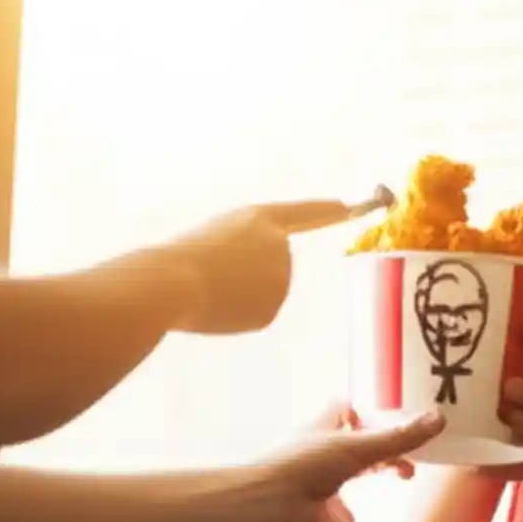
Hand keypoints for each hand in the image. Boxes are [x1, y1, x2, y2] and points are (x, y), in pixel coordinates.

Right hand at [162, 200, 358, 333]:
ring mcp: (281, 278)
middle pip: (267, 266)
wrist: (174, 283)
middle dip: (242, 274)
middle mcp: (280, 246)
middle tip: (209, 273)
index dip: (326, 211)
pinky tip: (216, 306)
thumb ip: (242, 251)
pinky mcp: (272, 308)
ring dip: (234, 294)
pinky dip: (233, 314)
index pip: (303, 214)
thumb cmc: (179, 256)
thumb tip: (250, 284)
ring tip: (208, 287)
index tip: (348, 207)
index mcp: (260, 219)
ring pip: (257, 292)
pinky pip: (253, 312)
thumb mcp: (211, 238)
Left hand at [258, 405, 445, 521]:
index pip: (345, 424)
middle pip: (360, 471)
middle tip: (408, 469)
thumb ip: (398, 437)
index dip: (364, 418)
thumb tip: (438, 419)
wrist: (266, 506)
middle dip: (385, 468)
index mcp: (324, 444)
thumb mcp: (356, 445)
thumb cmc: (300, 464)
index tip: (387, 416)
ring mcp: (329, 514)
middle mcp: (325, 477)